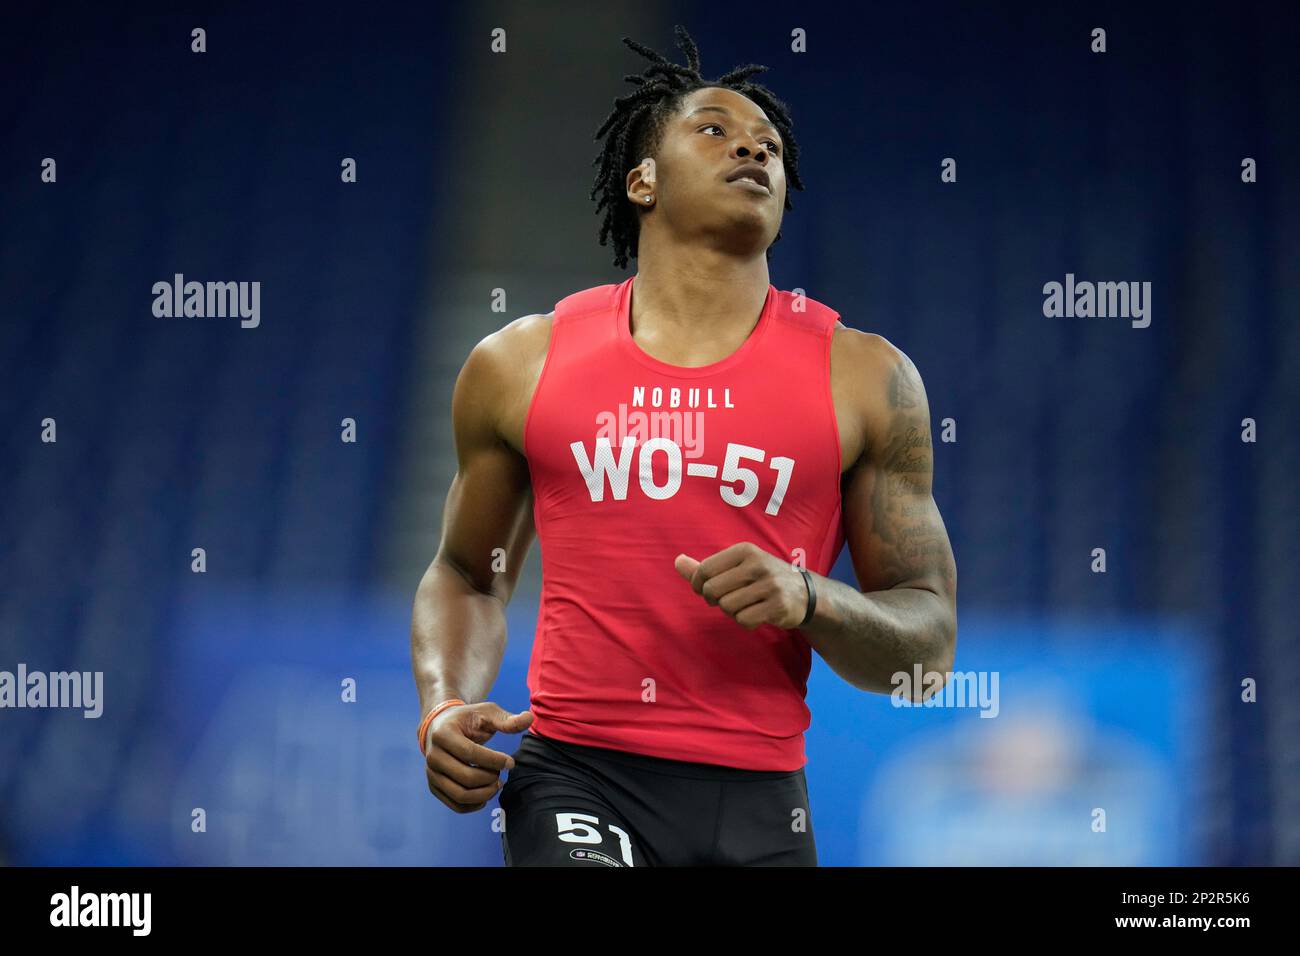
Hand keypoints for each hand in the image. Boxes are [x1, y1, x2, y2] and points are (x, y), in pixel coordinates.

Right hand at [422, 701, 533, 812]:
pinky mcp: (434, 787)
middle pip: (466, 777)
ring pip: (460, 795)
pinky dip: (475, 804)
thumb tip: (529, 718)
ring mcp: (431, 773)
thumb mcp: (486, 713)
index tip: (511, 762)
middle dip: (490, 778)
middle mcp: (432, 756)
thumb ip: (507, 719)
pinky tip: (487, 792)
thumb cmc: (467, 719)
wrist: (440, 727)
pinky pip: (456, 804)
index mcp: (443, 734)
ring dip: (485, 793)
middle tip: (502, 773)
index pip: (470, 753)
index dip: (494, 761)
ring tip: (496, 783)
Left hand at [673, 541, 810, 630]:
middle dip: (716, 600)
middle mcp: (757, 564)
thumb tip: (677, 561)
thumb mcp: (736, 566)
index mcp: (745, 550)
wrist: (805, 593)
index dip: (698, 585)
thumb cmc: (761, 578)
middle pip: (713, 591)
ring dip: (732, 612)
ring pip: (727, 607)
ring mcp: (769, 585)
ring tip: (746, 605)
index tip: (706, 590)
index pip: (705, 570)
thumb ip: (705, 567)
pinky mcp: (778, 606)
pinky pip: (744, 621)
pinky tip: (757, 615)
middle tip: (729, 599)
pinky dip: (746, 622)